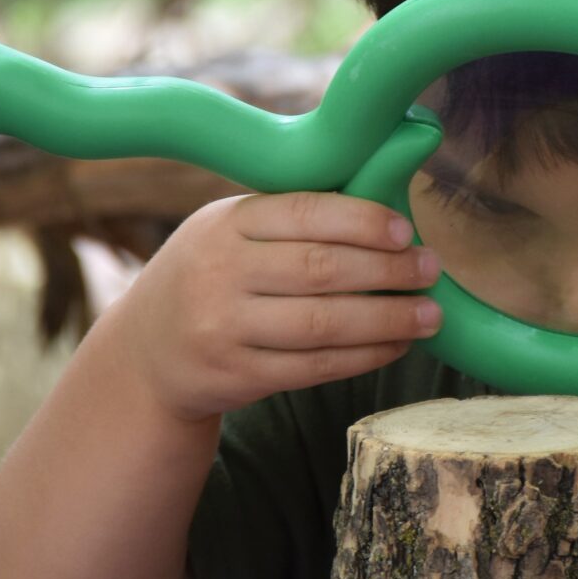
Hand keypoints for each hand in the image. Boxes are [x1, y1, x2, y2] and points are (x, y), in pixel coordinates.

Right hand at [116, 191, 442, 421]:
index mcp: (225, 222)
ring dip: (388, 319)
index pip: (304, 213)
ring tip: (430, 315)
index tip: (406, 231)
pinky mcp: (236, 376)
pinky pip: (314, 367)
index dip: (362, 220)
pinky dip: (364, 356)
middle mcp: (219, 273)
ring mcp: (224, 328)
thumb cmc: (212, 276)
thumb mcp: (231, 231)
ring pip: (323, 324)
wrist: (146, 352)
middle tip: (431, 269)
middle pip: (320, 269)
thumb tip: (387, 202)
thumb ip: (294, 217)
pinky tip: (396, 344)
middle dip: (388, 270)